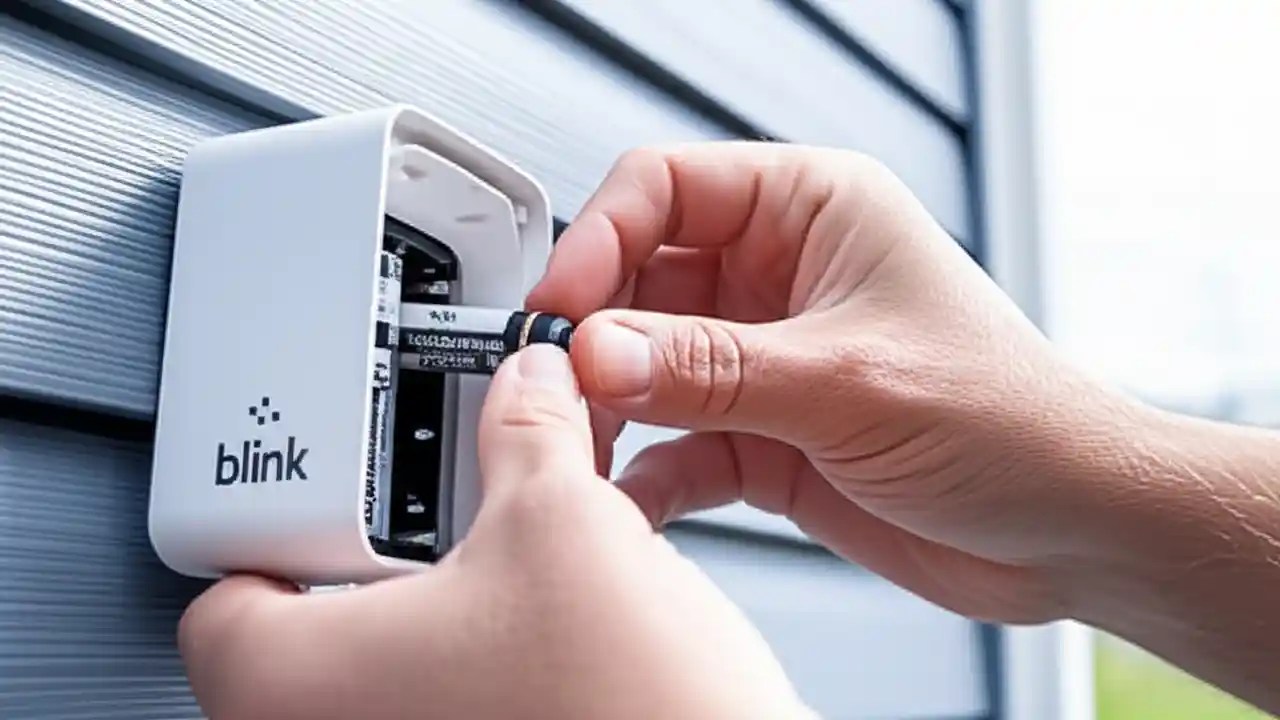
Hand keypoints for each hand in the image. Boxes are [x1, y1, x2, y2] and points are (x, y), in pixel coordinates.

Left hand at [178, 345, 809, 718]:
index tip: (344, 483)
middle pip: (313, 619)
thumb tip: (532, 386)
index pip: (226, 588)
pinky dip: (481, 653)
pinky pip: (444, 701)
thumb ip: (530, 430)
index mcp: (297, 681)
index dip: (290, 514)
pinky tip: (551, 616)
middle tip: (441, 508)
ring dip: (445, 599)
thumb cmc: (624, 711)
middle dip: (388, 549)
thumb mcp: (566, 520)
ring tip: (511, 555)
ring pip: (389, 663)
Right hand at [527, 142, 1152, 623]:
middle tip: (560, 384)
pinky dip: (647, 471)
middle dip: (596, 334)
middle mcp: (781, 277)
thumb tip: (599, 350)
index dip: (600, 239)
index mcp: (813, 212)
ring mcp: (767, 360)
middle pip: (641, 280)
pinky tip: (633, 496)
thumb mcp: (848, 380)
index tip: (563, 305)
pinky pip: (675, 443)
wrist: (1067, 530)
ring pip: (647, 366)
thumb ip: (711, 367)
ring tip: (583, 445)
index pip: (667, 188)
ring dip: (611, 408)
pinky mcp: (764, 436)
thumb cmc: (1011, 420)